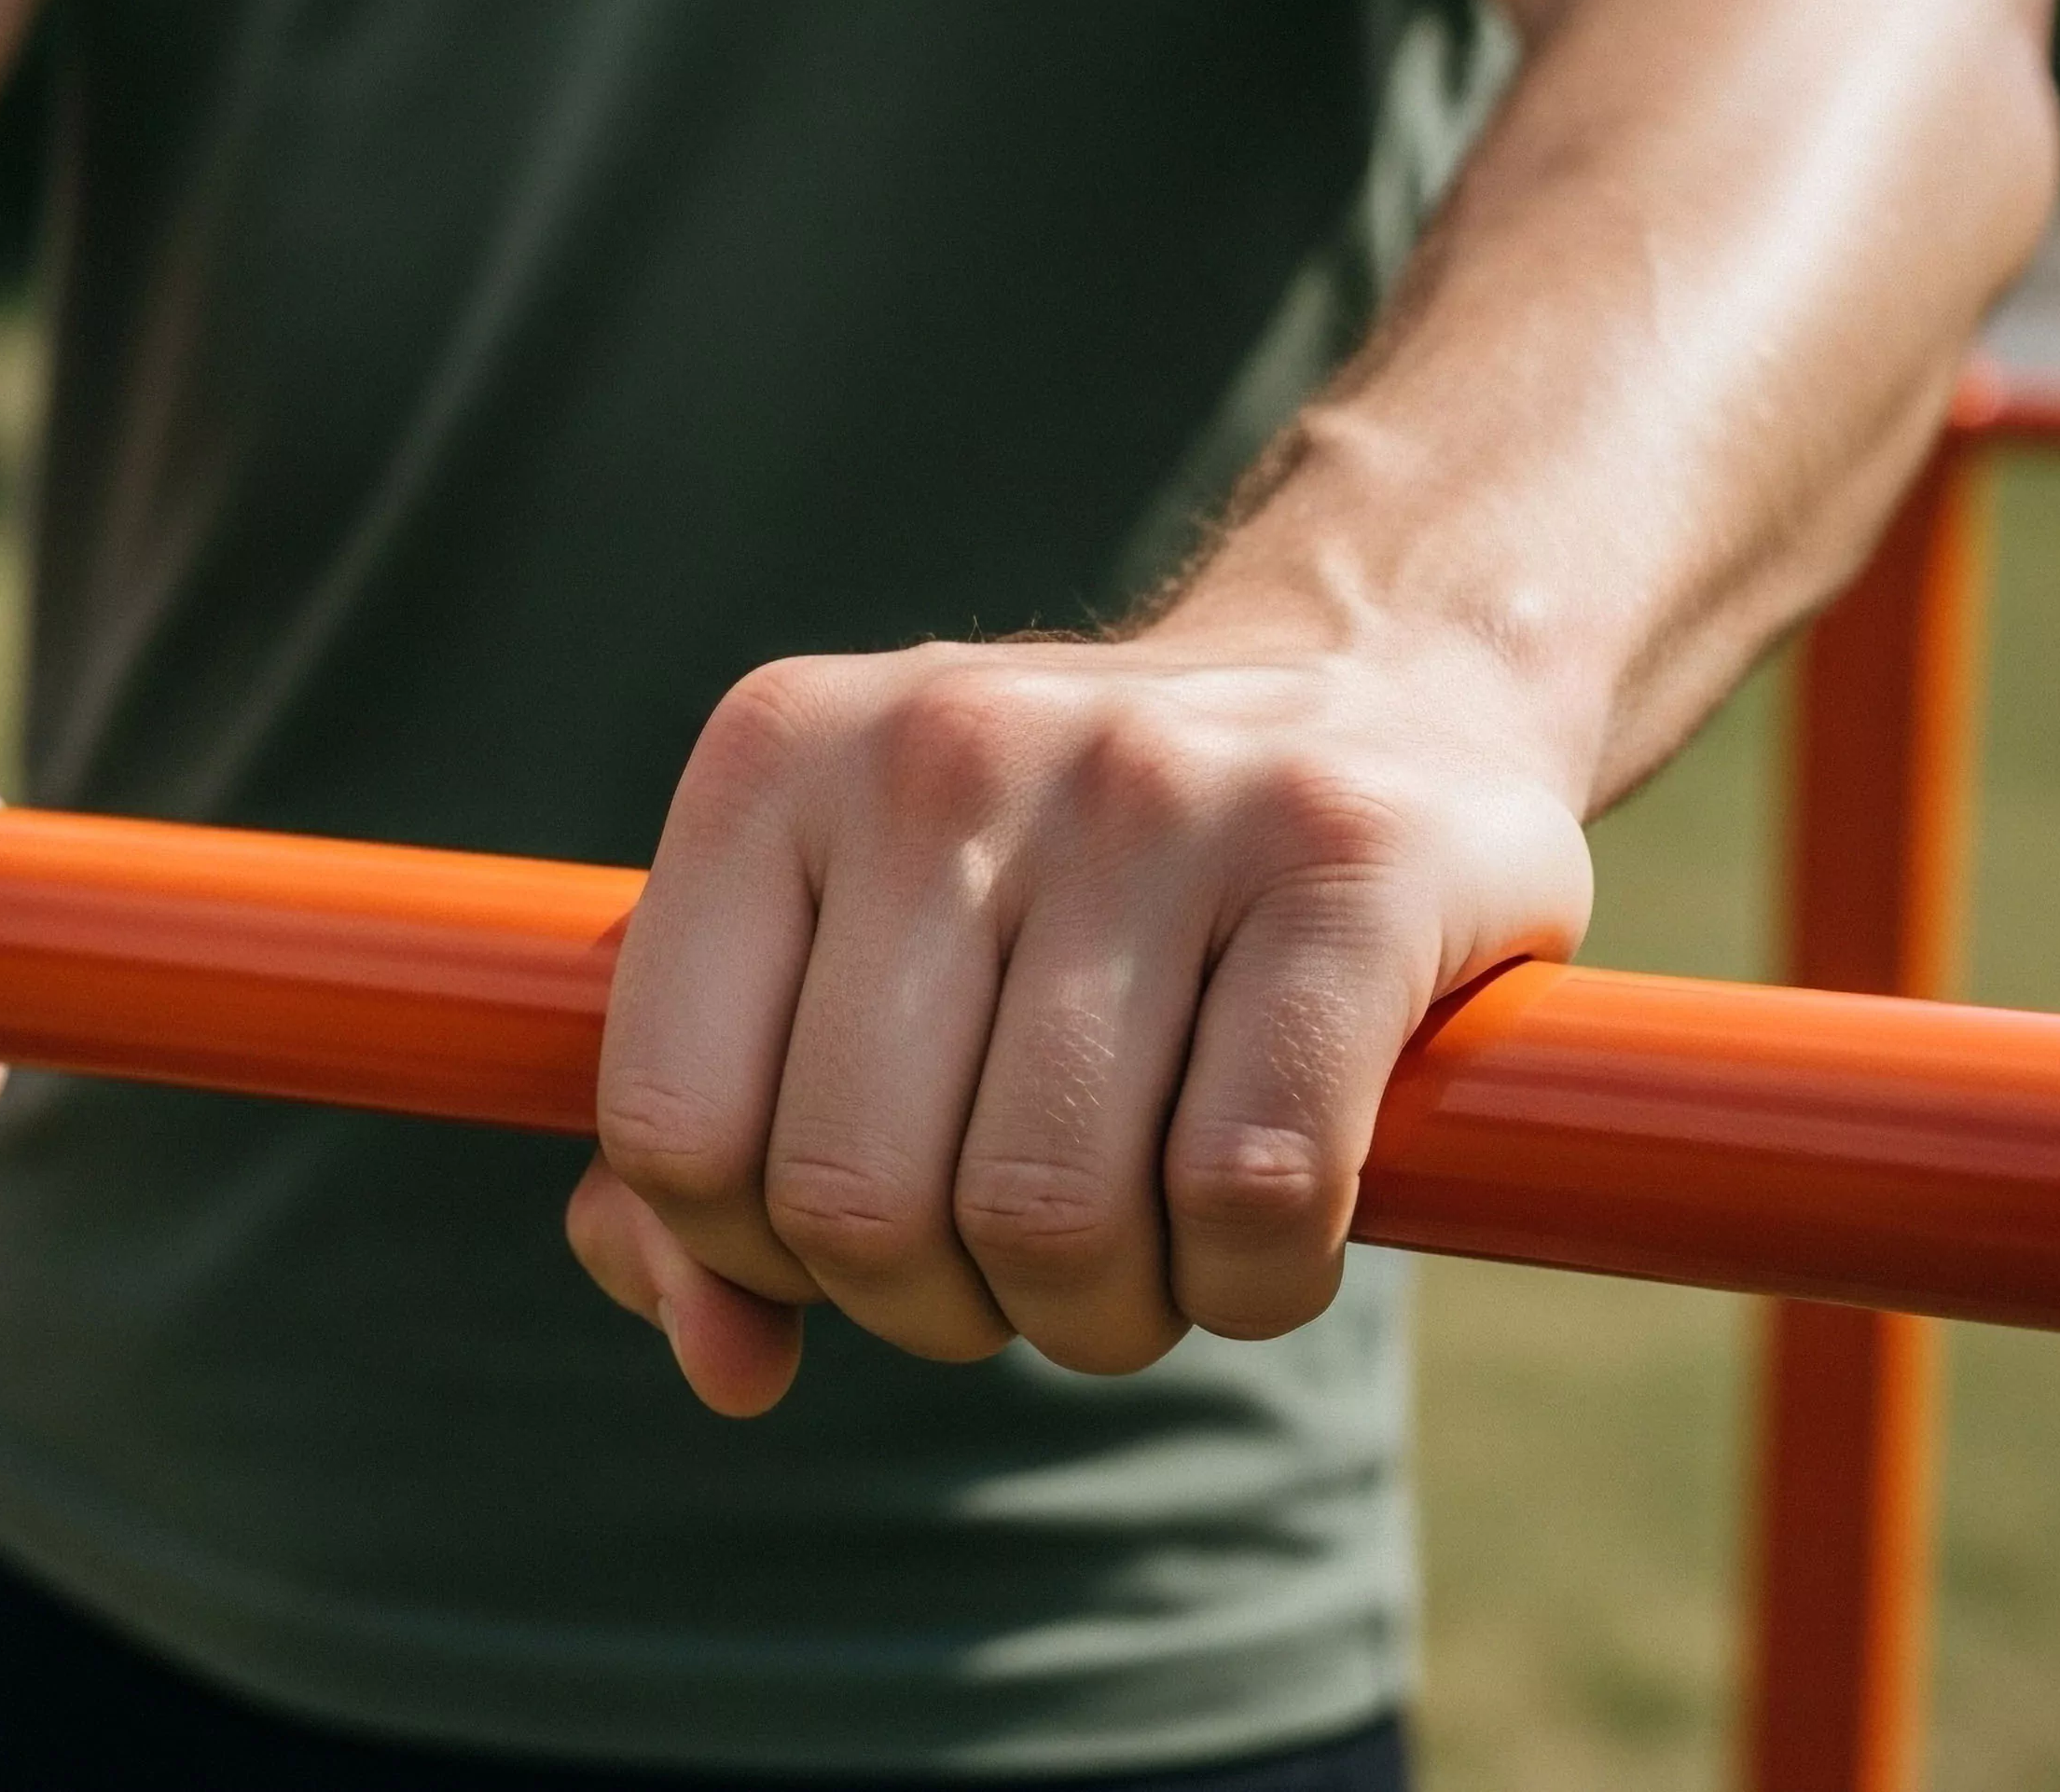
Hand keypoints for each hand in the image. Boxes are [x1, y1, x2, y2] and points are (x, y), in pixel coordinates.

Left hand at [569, 627, 1592, 1412]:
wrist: (1389, 690)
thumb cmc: (1075, 896)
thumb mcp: (852, 973)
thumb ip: (718, 1178)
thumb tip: (725, 1369)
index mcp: (779, 761)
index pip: (671, 1126)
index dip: (759, 1254)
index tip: (865, 1230)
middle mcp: (948, 746)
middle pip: (857, 1203)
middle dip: (940, 1308)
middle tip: (1023, 1257)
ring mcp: (1155, 787)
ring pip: (1049, 1219)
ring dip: (1102, 1316)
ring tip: (1148, 1246)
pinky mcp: (1355, 852)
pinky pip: (1251, 1188)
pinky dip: (1255, 1284)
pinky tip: (1267, 1239)